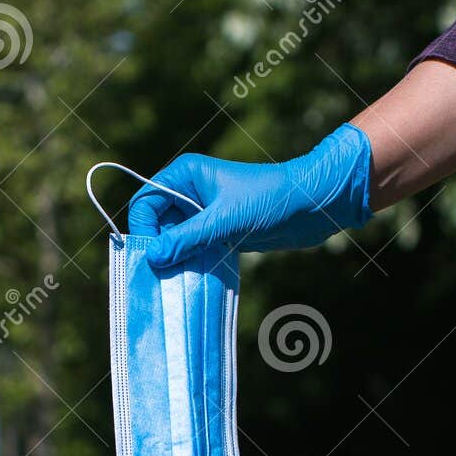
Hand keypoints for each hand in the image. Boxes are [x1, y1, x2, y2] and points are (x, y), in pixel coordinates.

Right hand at [126, 123, 372, 268]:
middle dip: (158, 249)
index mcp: (185, 174)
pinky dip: (191, 264)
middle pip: (156, 224)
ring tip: (178, 280)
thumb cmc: (270, 199)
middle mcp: (189, 191)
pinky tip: (194, 279)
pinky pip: (193, 250)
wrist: (313, 204)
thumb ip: (187, 239)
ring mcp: (203, 213)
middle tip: (163, 277)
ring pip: (174, 240)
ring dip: (175, 260)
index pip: (145, 203)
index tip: (150, 259)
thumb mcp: (225, 220)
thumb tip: (152, 258)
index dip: (142, 230)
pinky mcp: (218, 231)